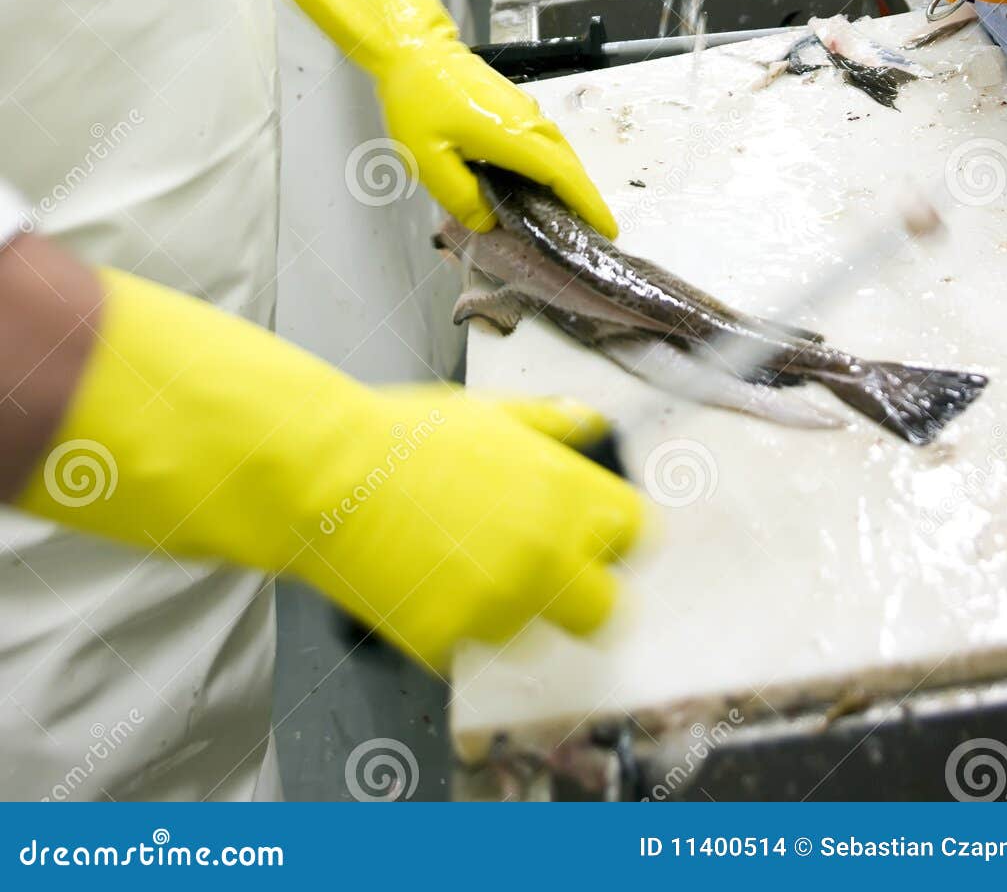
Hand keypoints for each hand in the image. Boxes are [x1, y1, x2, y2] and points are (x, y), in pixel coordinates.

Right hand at [21, 267, 642, 673]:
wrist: (321, 473)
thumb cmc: (396, 434)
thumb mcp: (487, 410)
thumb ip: (550, 422)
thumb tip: (590, 423)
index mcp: (565, 492)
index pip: (636, 533)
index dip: (613, 535)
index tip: (593, 535)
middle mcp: (546, 556)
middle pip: (605, 610)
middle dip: (579, 593)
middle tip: (541, 572)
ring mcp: (499, 606)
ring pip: (532, 633)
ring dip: (508, 608)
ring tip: (456, 561)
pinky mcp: (450, 642)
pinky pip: (468, 647)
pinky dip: (452, 624)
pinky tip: (422, 580)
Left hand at [268, 0, 617, 235]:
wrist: (416, 50)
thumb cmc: (418, 102)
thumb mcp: (428, 160)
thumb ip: (461, 197)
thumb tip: (490, 222)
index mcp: (512, 136)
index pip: (561, 176)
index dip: (587, 205)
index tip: (607, 229)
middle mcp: (528, 121)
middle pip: (569, 165)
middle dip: (586, 200)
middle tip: (593, 235)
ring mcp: (525, 110)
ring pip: (559, 152)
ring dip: (571, 183)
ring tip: (572, 216)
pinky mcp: (516, 105)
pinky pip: (546, 142)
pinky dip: (554, 166)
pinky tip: (542, 184)